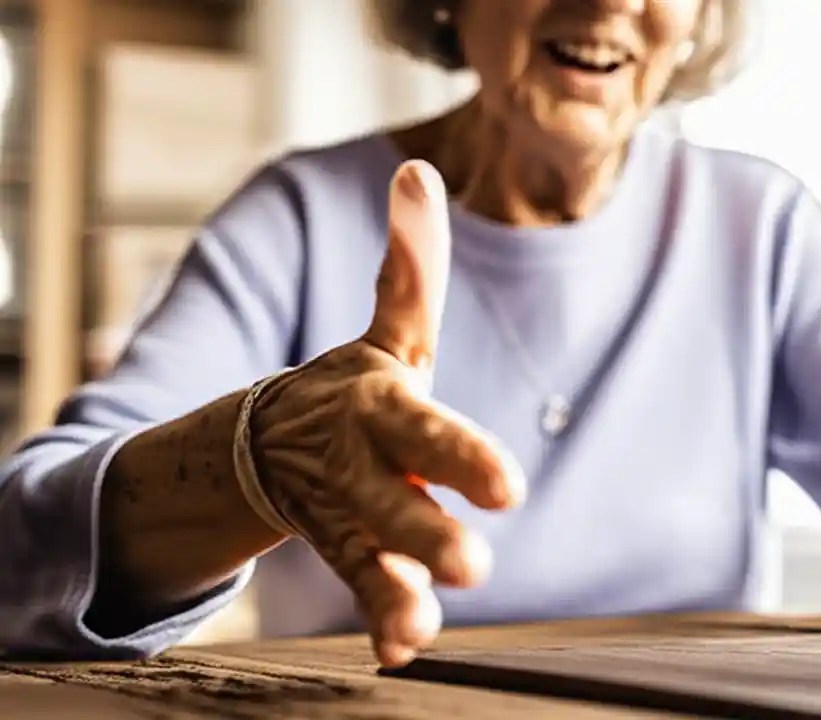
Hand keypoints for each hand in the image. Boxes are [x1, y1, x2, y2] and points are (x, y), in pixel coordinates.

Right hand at [248, 161, 525, 666]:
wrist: (269, 442)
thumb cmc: (354, 384)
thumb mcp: (389, 330)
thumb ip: (412, 265)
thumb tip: (415, 170)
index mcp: (380, 408)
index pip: (426, 430)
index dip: (463, 456)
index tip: (509, 485)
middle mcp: (362, 467)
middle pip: (396, 502)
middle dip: (428, 532)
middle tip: (473, 565)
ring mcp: (350, 517)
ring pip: (373, 559)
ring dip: (396, 592)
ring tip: (419, 624)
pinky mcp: (348, 555)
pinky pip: (365, 591)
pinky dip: (382, 621)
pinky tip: (401, 651)